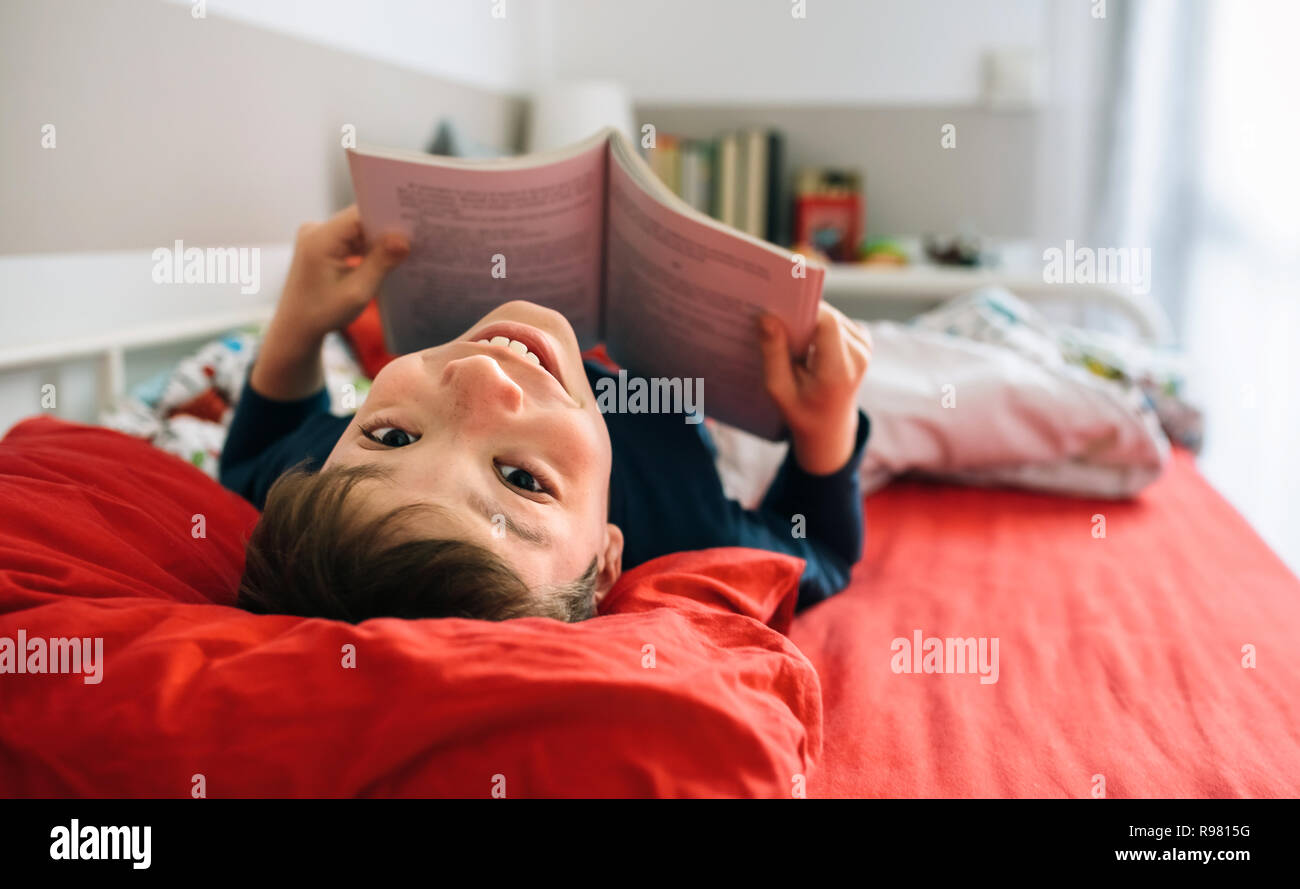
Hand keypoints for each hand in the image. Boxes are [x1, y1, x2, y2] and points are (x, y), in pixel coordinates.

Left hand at [277, 204, 408, 342]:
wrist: (295, 327)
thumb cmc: (323, 313)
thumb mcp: (358, 291)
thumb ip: (381, 262)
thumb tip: (404, 239)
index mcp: (320, 238)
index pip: (360, 214)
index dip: (387, 216)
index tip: (413, 224)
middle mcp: (315, 230)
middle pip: (359, 220)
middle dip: (385, 229)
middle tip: (415, 238)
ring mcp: (316, 236)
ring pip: (356, 229)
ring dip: (377, 240)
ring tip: (403, 251)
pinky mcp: (320, 244)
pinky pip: (349, 238)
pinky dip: (366, 247)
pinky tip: (385, 258)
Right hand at [757, 302, 872, 473]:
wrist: (830, 428)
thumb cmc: (801, 411)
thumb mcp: (779, 389)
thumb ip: (773, 353)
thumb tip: (766, 317)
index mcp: (839, 369)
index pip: (826, 322)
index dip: (801, 311)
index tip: (776, 312)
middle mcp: (859, 354)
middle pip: (827, 316)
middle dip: (801, 317)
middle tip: (776, 325)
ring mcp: (865, 346)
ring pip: (830, 316)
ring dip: (809, 324)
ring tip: (792, 343)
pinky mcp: (862, 339)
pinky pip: (835, 321)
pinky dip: (817, 327)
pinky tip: (805, 344)